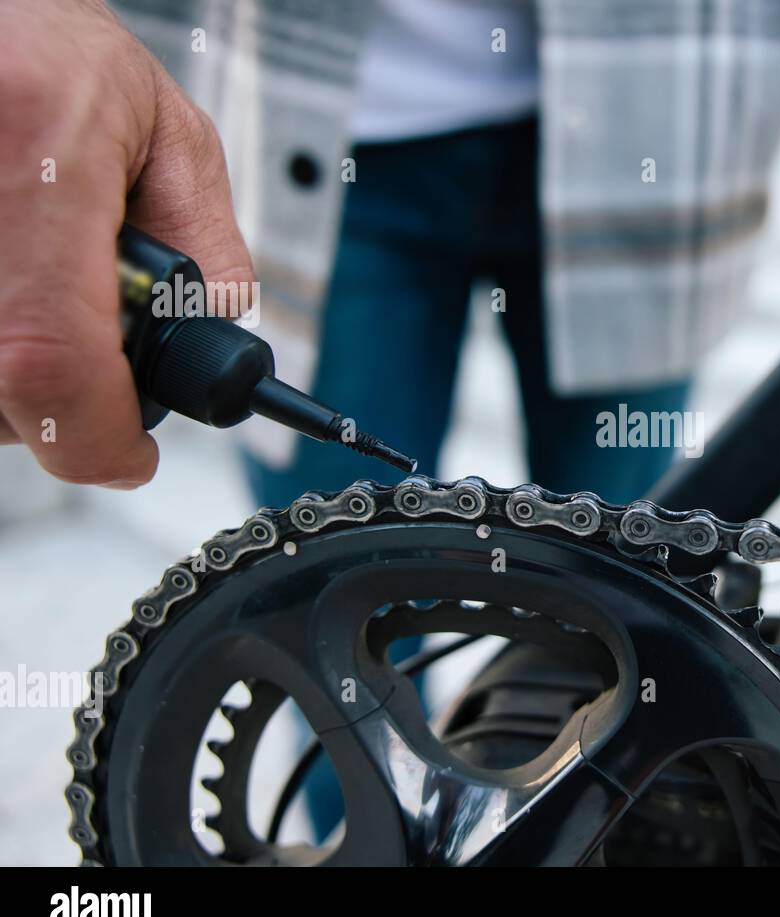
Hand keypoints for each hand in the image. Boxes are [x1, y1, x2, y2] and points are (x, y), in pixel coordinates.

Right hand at [0, 0, 252, 486]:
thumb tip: (216, 349)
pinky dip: (1, 340)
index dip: (94, 437)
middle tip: (97, 346)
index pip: (49, 357)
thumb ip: (209, 250)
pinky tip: (19, 289)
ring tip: (51, 292)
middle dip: (66, 401)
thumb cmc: (62, 56)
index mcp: (36, 141)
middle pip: (1, 385)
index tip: (131, 456)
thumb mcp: (171, 137)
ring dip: (20, 373)